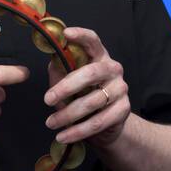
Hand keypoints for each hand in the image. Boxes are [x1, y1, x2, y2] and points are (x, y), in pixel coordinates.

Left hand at [43, 27, 129, 148]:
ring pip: (92, 102)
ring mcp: (121, 89)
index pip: (93, 41)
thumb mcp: (67, 81)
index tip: (66, 34)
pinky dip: (78, 131)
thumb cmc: (83, 96)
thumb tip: (51, 55)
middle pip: (91, 73)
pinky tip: (63, 136)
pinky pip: (98, 122)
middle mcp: (113, 69)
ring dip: (68, 115)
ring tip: (50, 123)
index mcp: (99, 56)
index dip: (81, 36)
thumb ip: (60, 69)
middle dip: (66, 87)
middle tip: (47, 100)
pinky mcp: (123, 110)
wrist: (106, 124)